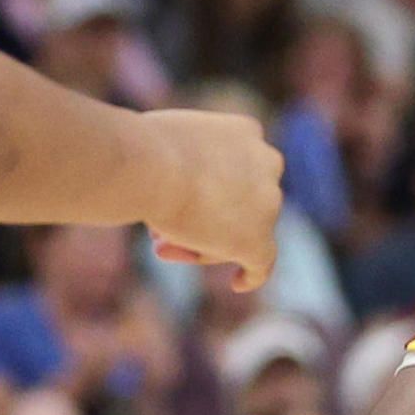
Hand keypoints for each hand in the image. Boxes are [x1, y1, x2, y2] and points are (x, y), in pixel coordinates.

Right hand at [140, 109, 284, 291]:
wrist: (152, 166)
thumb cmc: (146, 146)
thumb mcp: (168, 136)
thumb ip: (181, 156)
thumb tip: (174, 181)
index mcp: (247, 131)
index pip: (232, 167)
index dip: (204, 188)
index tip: (175, 201)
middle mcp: (267, 162)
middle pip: (237, 201)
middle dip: (202, 217)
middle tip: (158, 233)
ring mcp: (268, 202)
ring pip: (239, 231)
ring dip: (203, 241)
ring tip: (161, 245)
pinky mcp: (258, 239)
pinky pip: (263, 262)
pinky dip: (252, 273)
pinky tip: (238, 282)